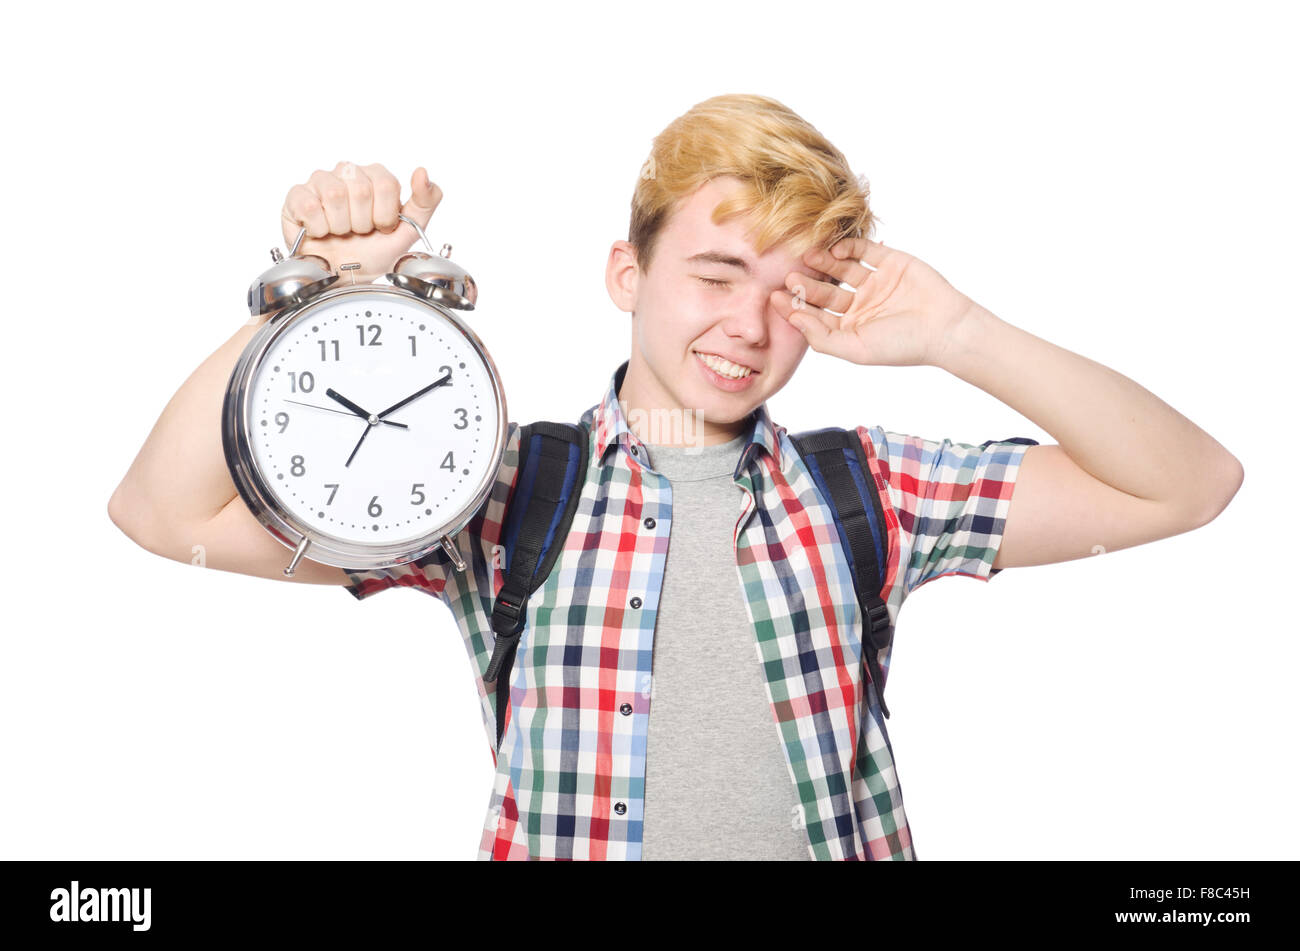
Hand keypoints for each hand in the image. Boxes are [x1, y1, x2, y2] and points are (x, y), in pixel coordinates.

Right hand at [280, 161, 442, 282]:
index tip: (380, 228)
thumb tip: (422, 173)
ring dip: (341, 226)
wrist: (344, 277)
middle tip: (359, 233)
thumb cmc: (374, 253)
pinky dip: (319, 228)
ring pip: (334, 195)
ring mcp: (321, 181)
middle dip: (363, 222)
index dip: (384, 215)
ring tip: (341, 233)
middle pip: (360, 189)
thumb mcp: (409, 231)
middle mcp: (348, 172)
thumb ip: (425, 202)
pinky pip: (310, 206)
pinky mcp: (297, 195)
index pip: (386, 183)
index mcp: (376, 176)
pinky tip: (322, 232)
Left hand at [772, 237, 980, 367]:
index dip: (795, 307)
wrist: (945, 327)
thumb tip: (794, 320)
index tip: (775, 298)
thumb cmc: (903, 345)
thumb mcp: (856, 348)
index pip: (815, 315)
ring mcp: (873, 281)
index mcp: (849, 327)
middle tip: (788, 275)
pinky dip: (847, 247)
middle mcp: (859, 304)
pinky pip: (862, 250)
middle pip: (824, 291)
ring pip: (840, 269)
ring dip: (822, 263)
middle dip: (806, 284)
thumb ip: (822, 337)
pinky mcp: (889, 261)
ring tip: (807, 257)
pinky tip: (833, 251)